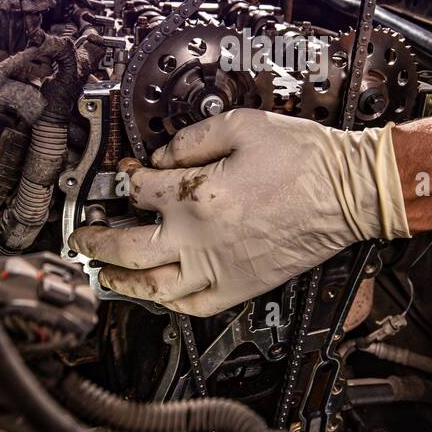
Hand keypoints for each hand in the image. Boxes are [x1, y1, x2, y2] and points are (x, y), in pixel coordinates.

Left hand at [68, 109, 409, 316]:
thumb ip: (191, 138)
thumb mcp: (242, 125)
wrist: (349, 192)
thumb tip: (160, 156)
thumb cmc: (306, 159)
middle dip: (95, 239)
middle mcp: (199, 237)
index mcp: (197, 193)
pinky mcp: (239, 286)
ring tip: (101, 272)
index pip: (138, 188)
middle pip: (126, 246)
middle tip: (82, 234)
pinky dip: (165, 303)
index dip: (122, 177)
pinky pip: (191, 306)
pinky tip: (154, 295)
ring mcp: (218, 268)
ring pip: (151, 287)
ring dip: (118, 280)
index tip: (123, 173)